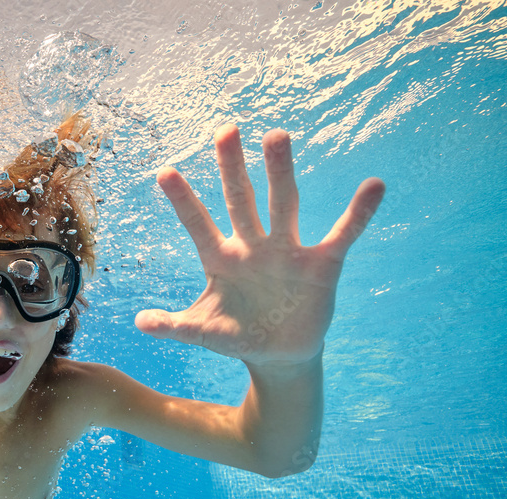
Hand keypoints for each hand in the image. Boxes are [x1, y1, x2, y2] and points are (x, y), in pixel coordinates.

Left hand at [135, 125, 384, 364]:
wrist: (278, 354)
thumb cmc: (236, 335)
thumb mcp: (202, 332)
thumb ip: (173, 326)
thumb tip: (139, 322)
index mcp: (221, 259)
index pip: (197, 224)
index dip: (182, 200)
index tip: (163, 171)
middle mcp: (253, 247)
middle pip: (239, 200)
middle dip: (232, 167)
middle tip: (224, 129)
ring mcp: (288, 252)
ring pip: (283, 205)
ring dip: (280, 173)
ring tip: (277, 136)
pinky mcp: (322, 265)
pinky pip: (342, 235)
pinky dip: (358, 214)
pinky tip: (373, 187)